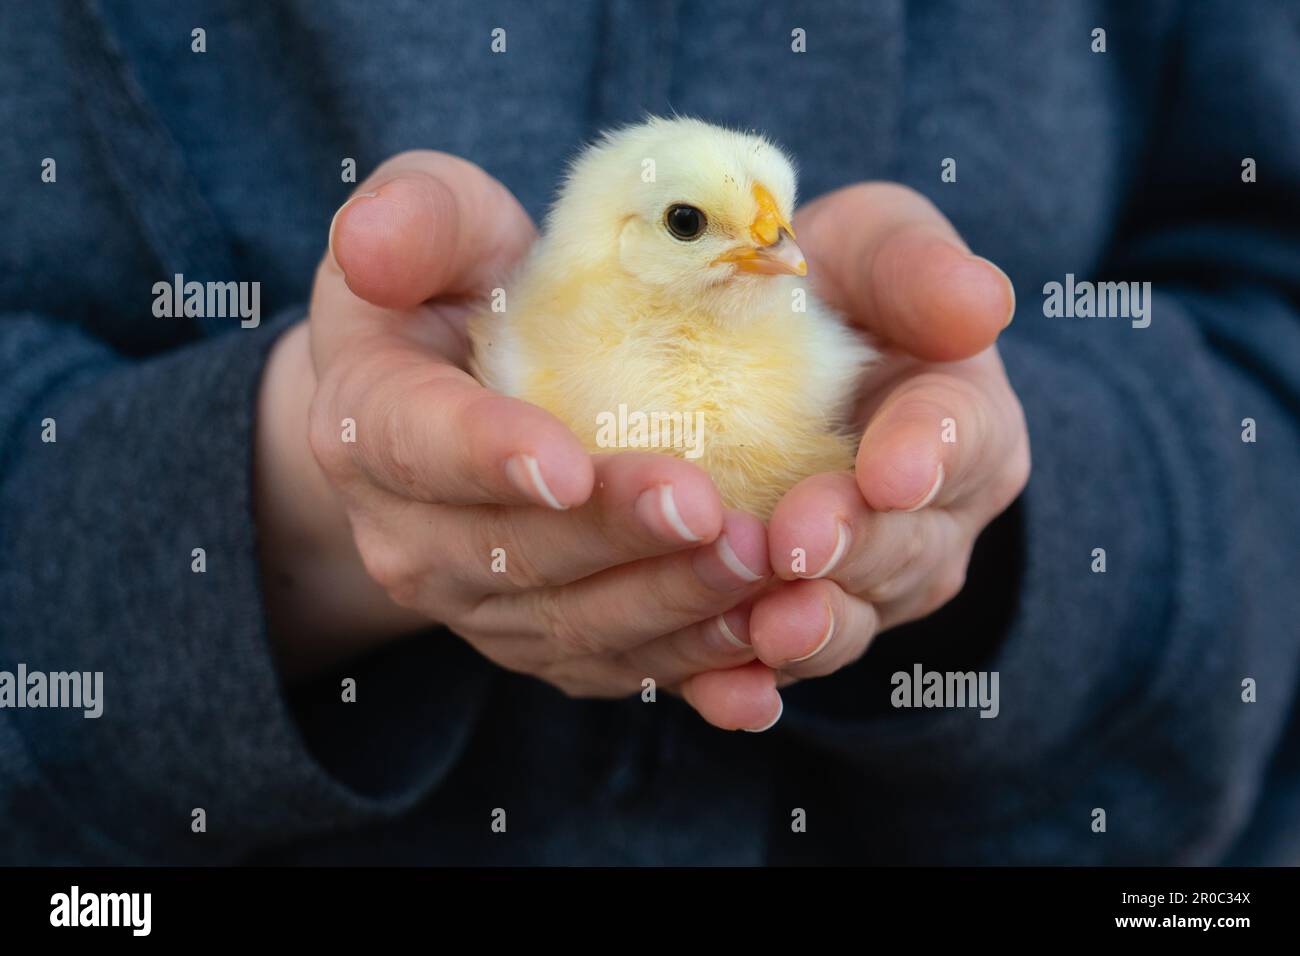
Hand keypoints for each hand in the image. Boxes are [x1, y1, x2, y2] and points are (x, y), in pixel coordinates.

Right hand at [255, 151, 781, 729]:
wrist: (460, 391)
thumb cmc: (457, 289)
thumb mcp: (434, 224)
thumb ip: (414, 216)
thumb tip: (370, 242)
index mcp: (370, 422)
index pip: (416, 444)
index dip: (487, 458)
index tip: (567, 465)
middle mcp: (411, 535)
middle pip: (510, 553)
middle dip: (611, 538)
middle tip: (708, 509)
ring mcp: (479, 602)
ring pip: (572, 625)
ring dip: (667, 604)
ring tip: (756, 565)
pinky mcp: (546, 639)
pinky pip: (617, 667)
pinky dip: (693, 666)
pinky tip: (762, 645)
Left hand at [743, 183, 1029, 681]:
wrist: (782, 365)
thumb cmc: (833, 294)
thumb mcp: (875, 251)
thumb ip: (918, 269)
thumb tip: (979, 302)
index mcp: (962, 421)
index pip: (962, 434)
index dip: (928, 451)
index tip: (891, 468)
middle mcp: (930, 518)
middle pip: (904, 543)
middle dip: (854, 546)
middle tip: (799, 543)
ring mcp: (868, 582)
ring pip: (851, 615)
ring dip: (811, 627)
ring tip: (767, 628)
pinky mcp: (799, 620)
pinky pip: (783, 662)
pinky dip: (754, 683)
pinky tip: (725, 695)